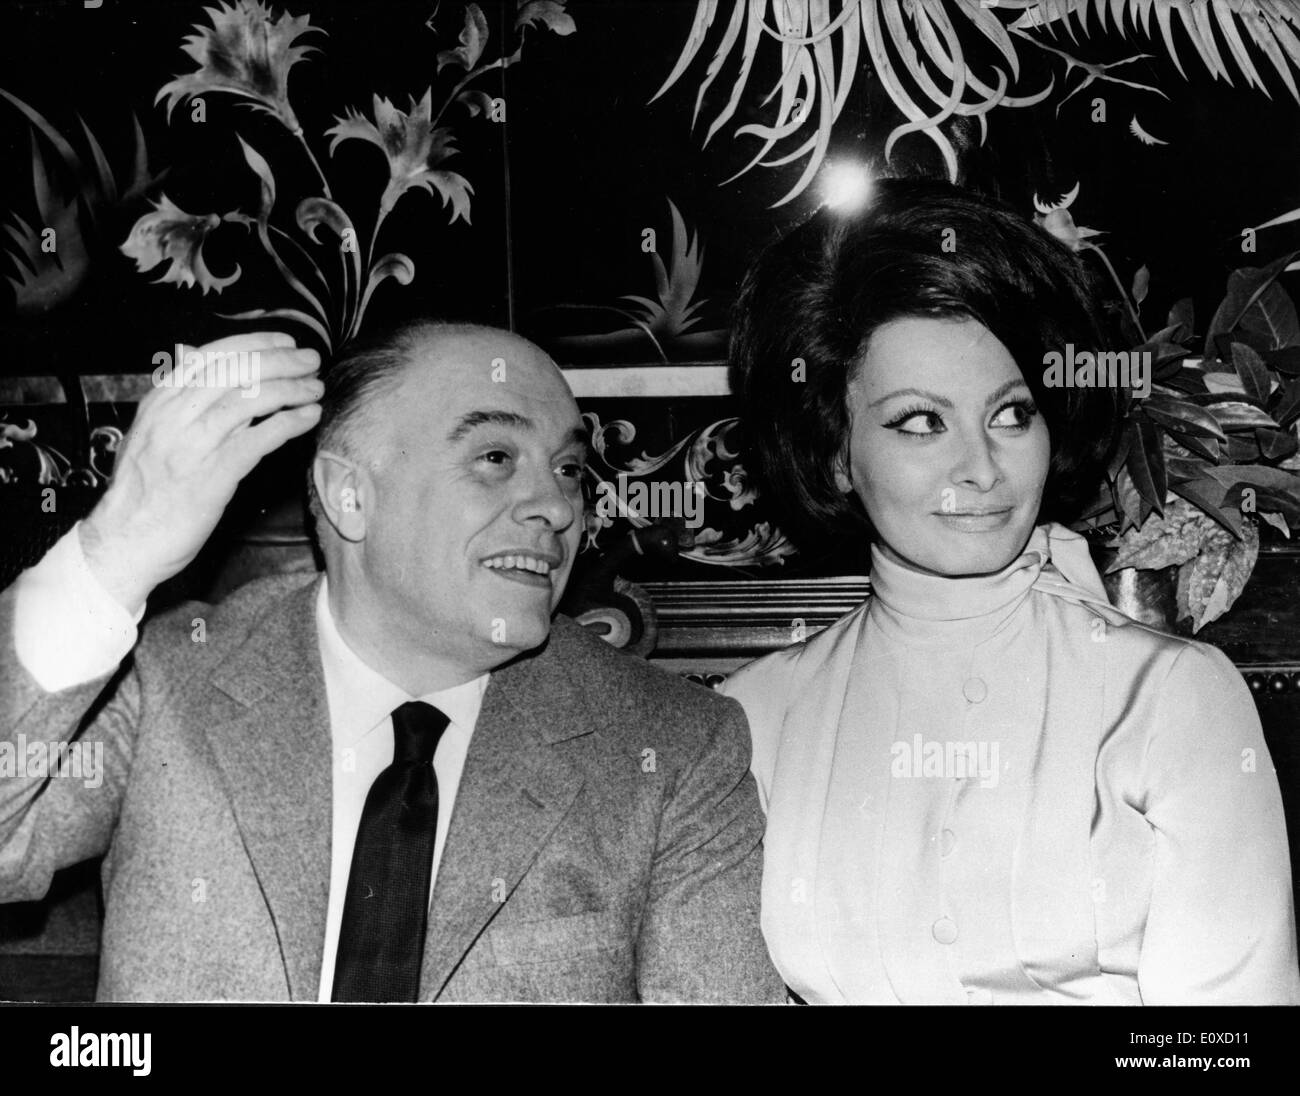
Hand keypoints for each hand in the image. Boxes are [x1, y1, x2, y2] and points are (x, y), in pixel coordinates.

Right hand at [79, 332, 322, 611]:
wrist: (126, 539)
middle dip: (281, 360)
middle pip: (237, 370)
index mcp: (160, 401)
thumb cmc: (144, 492)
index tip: (285, 342)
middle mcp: (175, 415)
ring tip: (316, 389)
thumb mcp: (151, 435)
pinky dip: (290, 423)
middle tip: (312, 360)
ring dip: (292, 389)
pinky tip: (309, 418)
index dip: (255, 344)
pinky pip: (261, 438)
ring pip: (252, 398)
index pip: (212, 355)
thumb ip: (181, 405)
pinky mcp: (214, 474)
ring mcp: (194, 443)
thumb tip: (216, 376)